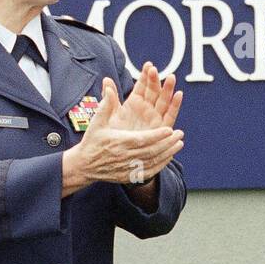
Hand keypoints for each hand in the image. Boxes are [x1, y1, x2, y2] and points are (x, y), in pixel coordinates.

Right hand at [61, 76, 182, 193]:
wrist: (84, 165)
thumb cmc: (92, 141)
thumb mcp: (97, 122)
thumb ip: (105, 105)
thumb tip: (109, 87)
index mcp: (119, 143)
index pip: (142, 140)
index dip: (157, 135)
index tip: (169, 129)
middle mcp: (125, 157)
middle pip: (151, 151)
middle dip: (167, 143)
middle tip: (180, 134)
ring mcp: (128, 168)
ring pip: (153, 161)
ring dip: (168, 152)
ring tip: (179, 143)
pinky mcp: (130, 176)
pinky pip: (149, 171)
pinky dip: (161, 164)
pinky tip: (169, 156)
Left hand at [106, 61, 182, 132]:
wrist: (118, 155)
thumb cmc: (113, 135)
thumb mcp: (108, 115)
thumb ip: (109, 98)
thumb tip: (106, 80)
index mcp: (135, 103)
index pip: (142, 86)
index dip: (145, 76)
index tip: (148, 65)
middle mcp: (147, 108)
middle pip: (154, 91)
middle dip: (156, 80)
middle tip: (156, 70)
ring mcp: (155, 117)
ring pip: (164, 100)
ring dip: (168, 89)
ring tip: (171, 78)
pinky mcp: (162, 128)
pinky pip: (170, 115)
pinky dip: (175, 105)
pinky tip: (178, 94)